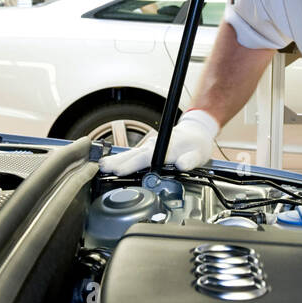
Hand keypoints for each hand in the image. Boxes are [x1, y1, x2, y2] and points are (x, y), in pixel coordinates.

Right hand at [97, 109, 219, 174]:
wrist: (196, 132)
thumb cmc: (197, 144)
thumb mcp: (199, 154)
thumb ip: (190, 160)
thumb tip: (182, 164)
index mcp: (167, 148)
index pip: (147, 157)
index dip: (133, 164)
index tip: (120, 170)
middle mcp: (156, 145)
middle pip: (135, 154)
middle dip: (119, 162)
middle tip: (103, 168)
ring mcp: (150, 146)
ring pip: (131, 153)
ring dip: (117, 160)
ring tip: (102, 166)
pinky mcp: (147, 149)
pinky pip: (133, 154)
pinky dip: (121, 159)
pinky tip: (110, 163)